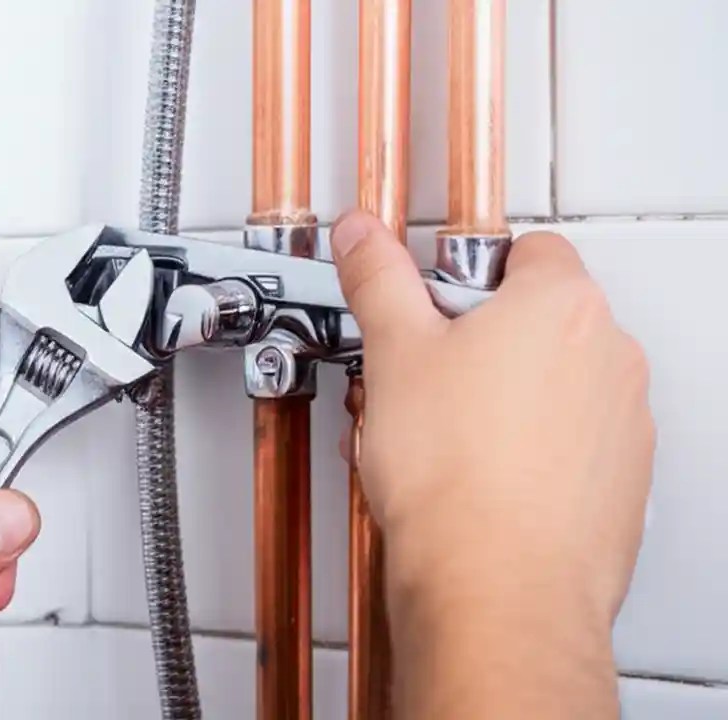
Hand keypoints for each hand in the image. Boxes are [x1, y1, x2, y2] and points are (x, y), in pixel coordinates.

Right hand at [330, 210, 653, 717]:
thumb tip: (363, 235)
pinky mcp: (621, 482)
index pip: (524, 251)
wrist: (494, 587)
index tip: (428, 310)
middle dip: (477, 343)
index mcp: (561, 305)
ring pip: (550, 387)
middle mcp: (610, 355)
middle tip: (421, 381)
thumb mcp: (393, 352)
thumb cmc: (456, 479)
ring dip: (500, 400)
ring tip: (439, 441)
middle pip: (536, 320)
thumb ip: (378, 278)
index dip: (466, 277)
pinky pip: (568, 445)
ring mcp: (623, 423)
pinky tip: (473, 481)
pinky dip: (527, 453)